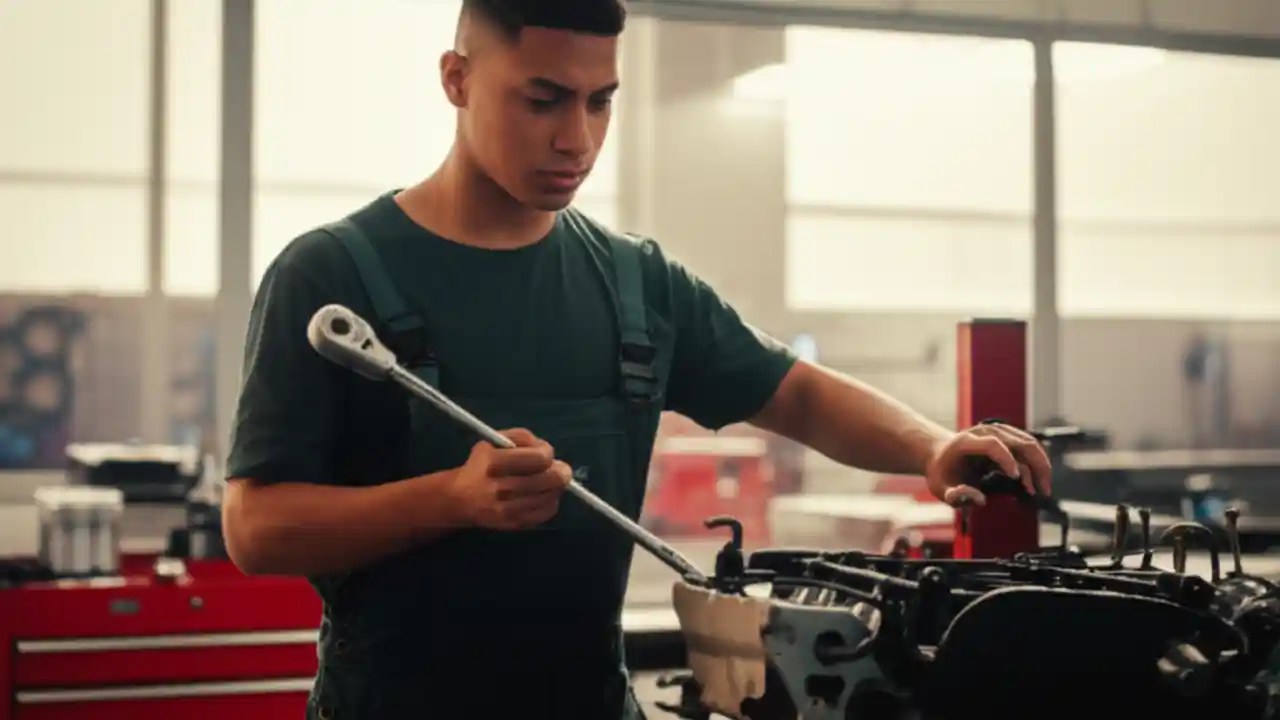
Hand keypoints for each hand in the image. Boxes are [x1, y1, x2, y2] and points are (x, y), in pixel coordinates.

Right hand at [446, 428, 572, 530]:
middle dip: (561, 472)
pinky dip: (550, 502)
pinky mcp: (513, 524)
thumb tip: (547, 451)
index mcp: (494, 463)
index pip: (540, 459)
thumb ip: (522, 438)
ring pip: (551, 496)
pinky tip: (542, 495)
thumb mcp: (494, 441)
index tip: (546, 453)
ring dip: (555, 487)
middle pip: (551, 480)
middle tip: (560, 469)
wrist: (459, 499)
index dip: (548, 453)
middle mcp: (500, 488)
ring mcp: (508, 510)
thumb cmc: (481, 464)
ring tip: (548, 481)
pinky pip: (546, 512)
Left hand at [924, 423, 1051, 506]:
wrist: (941, 455)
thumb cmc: (942, 473)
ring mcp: (997, 431)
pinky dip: (1037, 462)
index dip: (1006, 459)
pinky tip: (1036, 481)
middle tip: (1043, 491)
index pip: (992, 444)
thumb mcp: (941, 489)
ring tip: (1042, 490)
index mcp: (966, 442)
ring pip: (1028, 442)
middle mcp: (984, 432)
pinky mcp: (1006, 436)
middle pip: (1019, 441)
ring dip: (1041, 465)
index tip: (1016, 478)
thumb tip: (980, 499)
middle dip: (1036, 465)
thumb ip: (956, 496)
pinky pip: (1028, 446)